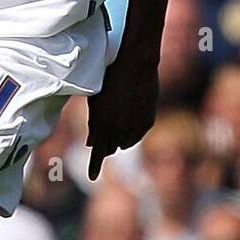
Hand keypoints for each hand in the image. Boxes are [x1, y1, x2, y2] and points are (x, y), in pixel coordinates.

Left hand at [86, 51, 158, 180]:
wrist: (136, 63)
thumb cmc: (109, 78)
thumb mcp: (95, 100)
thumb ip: (93, 124)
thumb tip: (91, 143)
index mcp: (103, 124)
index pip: (98, 153)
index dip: (95, 166)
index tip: (92, 177)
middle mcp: (120, 129)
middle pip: (110, 148)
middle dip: (105, 145)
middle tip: (104, 132)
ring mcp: (135, 126)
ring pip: (125, 144)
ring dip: (118, 139)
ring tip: (117, 121)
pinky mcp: (148, 121)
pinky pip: (137, 135)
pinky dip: (132, 132)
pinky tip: (128, 120)